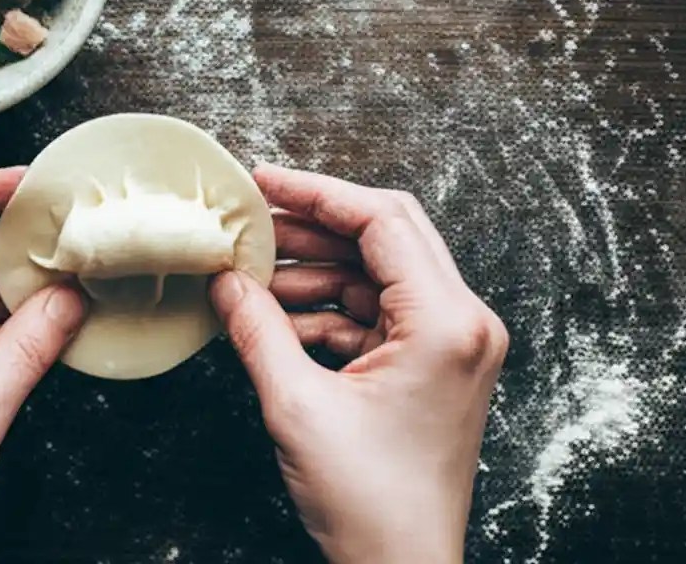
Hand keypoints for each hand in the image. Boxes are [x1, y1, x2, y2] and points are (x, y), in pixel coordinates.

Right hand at [215, 164, 508, 563]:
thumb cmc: (369, 503)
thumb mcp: (296, 405)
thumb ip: (256, 329)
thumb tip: (224, 279)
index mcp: (447, 323)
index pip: (381, 220)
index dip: (316, 193)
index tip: (262, 181)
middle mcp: (462, 323)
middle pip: (386, 236)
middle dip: (314, 225)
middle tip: (252, 218)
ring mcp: (451, 345)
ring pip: (377, 274)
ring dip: (315, 270)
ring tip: (250, 274)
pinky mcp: (431, 366)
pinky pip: (375, 314)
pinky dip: (326, 309)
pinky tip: (273, 316)